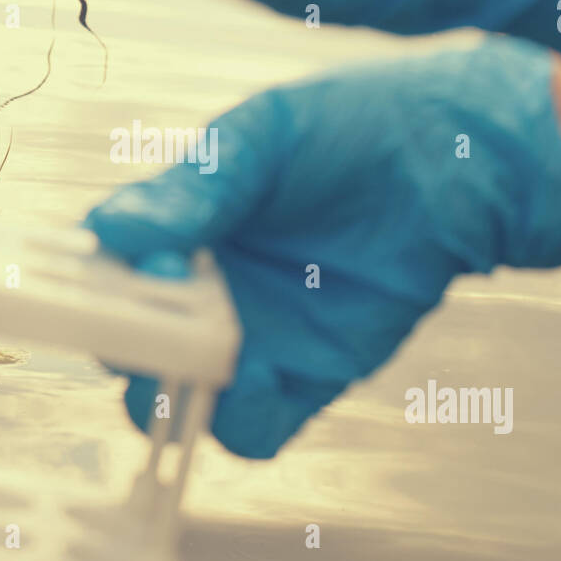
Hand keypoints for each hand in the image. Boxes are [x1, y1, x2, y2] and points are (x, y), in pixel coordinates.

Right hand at [84, 39, 560, 457]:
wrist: (455, 161)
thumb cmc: (352, 128)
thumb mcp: (265, 140)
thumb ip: (197, 189)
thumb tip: (112, 231)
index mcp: (174, 224)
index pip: (105, 265)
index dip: (106, 275)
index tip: (150, 262)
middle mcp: (198, 286)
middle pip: (125, 340)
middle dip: (129, 344)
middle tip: (168, 322)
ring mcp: (246, 337)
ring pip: (173, 396)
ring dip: (173, 393)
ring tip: (217, 358)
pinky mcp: (302, 379)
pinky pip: (249, 431)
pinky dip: (238, 422)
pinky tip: (259, 378)